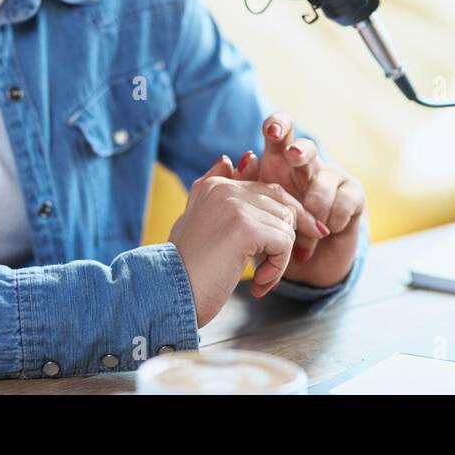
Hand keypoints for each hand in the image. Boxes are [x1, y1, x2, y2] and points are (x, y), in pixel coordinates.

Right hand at [168, 154, 326, 326]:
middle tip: (270, 270)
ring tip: (259, 279)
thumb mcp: (198, 222)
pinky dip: (277, 268)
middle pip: (283, 206)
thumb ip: (217, 190)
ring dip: (279, 260)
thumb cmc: (186, 268)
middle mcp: (224, 188)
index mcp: (215, 186)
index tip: (282, 248)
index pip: (269, 191)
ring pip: (286, 226)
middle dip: (285, 240)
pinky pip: (284, 243)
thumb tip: (234, 158)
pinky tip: (258, 283)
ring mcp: (234, 205)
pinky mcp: (245, 228)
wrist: (167, 295)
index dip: (281, 220)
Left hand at [232, 112, 365, 297]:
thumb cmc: (275, 232)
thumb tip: (245, 157)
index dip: (278, 124)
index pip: (280, 130)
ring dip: (312, 216)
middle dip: (299, 151)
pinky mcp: (353, 193)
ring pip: (322, 186)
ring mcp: (333, 176)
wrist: (304, 265)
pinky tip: (325, 234)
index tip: (271, 132)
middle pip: (306, 147)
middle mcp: (307, 163)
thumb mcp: (256, 211)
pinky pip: (342, 204)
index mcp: (279, 161)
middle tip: (292, 155)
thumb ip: (245, 185)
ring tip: (302, 243)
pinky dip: (331, 223)